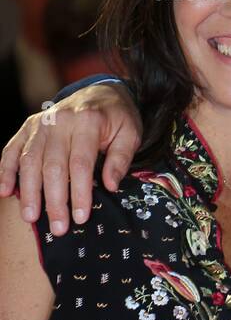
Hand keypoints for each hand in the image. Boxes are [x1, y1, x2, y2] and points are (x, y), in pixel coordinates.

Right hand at [0, 83, 141, 235]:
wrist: (100, 92)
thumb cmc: (117, 117)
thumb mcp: (130, 133)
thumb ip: (121, 158)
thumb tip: (110, 185)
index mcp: (88, 122)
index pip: (81, 164)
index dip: (80, 193)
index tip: (81, 217)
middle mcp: (59, 122)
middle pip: (53, 167)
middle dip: (54, 200)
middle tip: (58, 227)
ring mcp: (40, 124)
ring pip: (29, 162)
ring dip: (29, 192)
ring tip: (31, 217)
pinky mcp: (27, 127)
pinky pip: (11, 150)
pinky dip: (6, 171)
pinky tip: (5, 192)